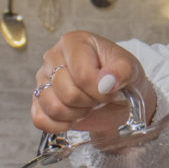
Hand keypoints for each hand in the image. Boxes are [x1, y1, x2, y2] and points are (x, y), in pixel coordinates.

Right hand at [30, 31, 156, 135]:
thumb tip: (107, 81)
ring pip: (53, 107)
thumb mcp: (130, 68)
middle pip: (68, 93)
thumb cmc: (119, 77)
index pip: (82, 75)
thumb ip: (122, 70)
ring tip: (86, 105)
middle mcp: (53, 57)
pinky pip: (40, 120)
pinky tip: (73, 117)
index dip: (99, 91)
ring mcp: (42, 79)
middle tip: (98, 98)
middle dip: (88, 102)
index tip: (110, 91)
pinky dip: (60, 125)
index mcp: (74, 42)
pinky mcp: (37, 100)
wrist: (117, 94)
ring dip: (75, 114)